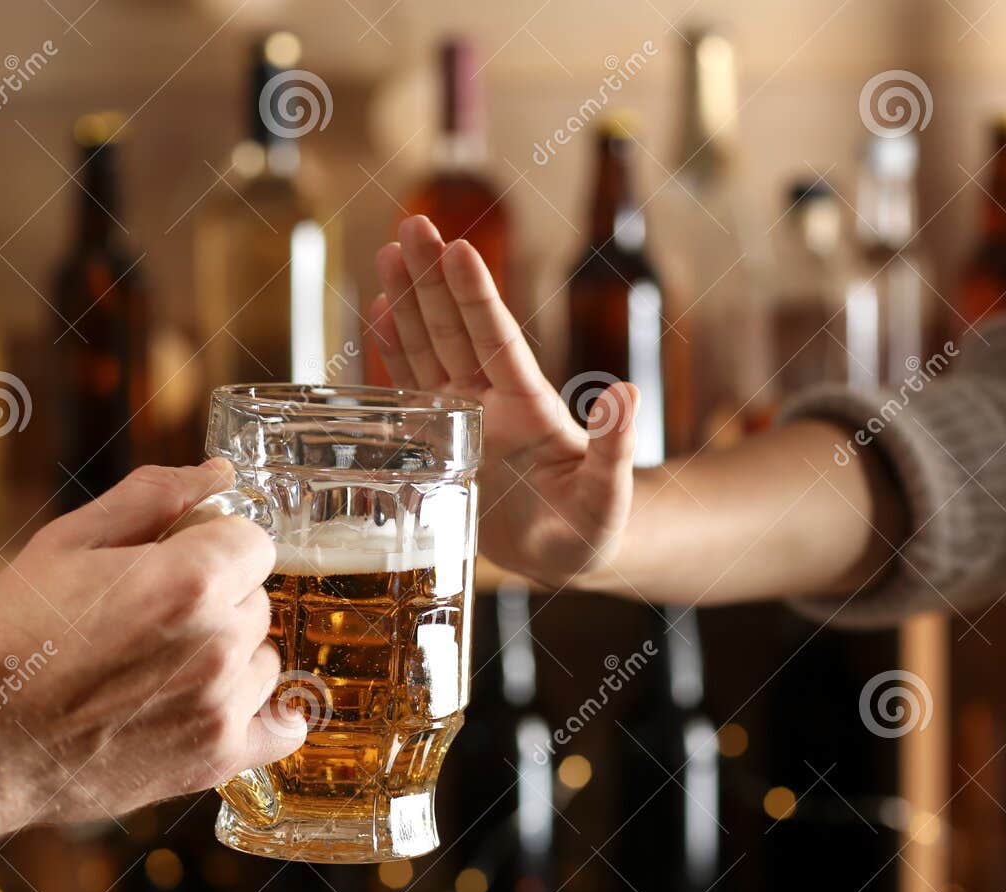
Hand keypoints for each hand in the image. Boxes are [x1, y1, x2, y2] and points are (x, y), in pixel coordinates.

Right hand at [0, 462, 303, 861]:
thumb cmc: (11, 637)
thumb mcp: (68, 542)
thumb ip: (154, 498)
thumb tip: (219, 473)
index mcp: (189, 580)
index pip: (254, 541)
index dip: (212, 546)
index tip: (173, 561)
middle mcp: (218, 644)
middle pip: (256, 600)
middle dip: (217, 599)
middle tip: (149, 618)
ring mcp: (221, 708)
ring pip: (263, 659)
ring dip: (229, 657)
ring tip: (160, 667)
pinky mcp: (215, 759)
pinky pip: (283, 729)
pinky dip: (262, 716)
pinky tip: (220, 705)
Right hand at [371, 214, 637, 587]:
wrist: (569, 555)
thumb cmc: (593, 528)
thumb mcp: (609, 493)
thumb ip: (616, 446)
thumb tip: (626, 393)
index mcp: (530, 407)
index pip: (497, 341)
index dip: (476, 297)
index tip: (459, 248)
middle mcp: (494, 401)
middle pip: (457, 328)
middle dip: (434, 278)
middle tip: (415, 222)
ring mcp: (468, 417)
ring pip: (431, 348)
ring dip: (409, 301)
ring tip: (391, 250)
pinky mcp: (444, 440)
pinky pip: (413, 388)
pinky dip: (394, 353)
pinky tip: (379, 314)